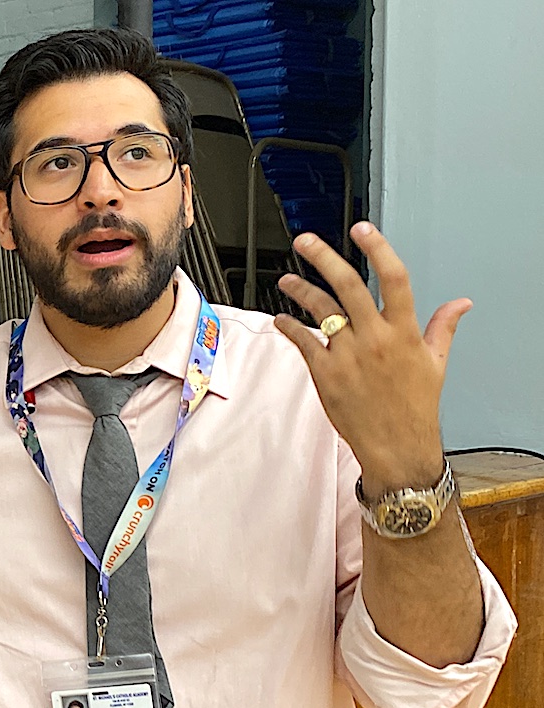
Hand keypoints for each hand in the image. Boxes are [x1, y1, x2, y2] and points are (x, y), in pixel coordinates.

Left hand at [273, 222, 469, 496]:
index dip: (378, 250)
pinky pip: (303, 342)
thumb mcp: (435, 363)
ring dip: (299, 290)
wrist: (397, 445)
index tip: (362, 229)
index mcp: (404, 332)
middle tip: (306, 241)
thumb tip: (460, 303)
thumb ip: (442, 328)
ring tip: (285, 279)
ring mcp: (349, 356)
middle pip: (349, 287)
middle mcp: (375, 339)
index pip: (394, 279)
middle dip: (324, 259)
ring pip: (320, 311)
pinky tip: (281, 319)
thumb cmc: (415, 405)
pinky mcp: (326, 374)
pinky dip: (289, 327)